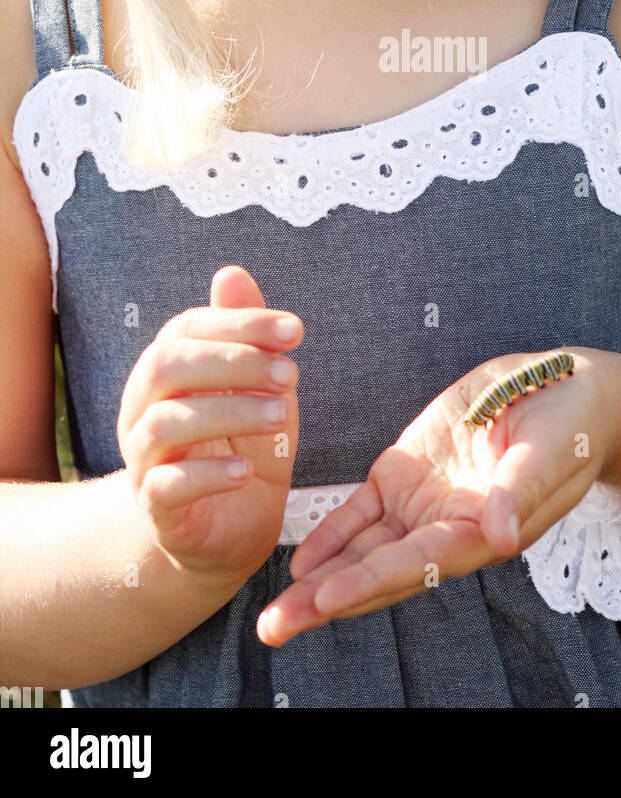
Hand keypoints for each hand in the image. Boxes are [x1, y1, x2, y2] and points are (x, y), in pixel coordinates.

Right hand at [118, 266, 303, 584]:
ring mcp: (143, 459)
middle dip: (231, 361)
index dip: (240, 323)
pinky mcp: (155, 508)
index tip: (295, 330)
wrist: (225, 530)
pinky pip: (166, 486)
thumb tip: (231, 272)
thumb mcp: (255, 389)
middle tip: (290, 372)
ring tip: (282, 415)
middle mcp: (143, 408)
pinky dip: (208, 475)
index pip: (189, 328)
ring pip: (166, 423)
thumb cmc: (240, 445)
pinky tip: (246, 469)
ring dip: (229, 412)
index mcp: (167, 370)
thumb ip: (245, 337)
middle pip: (166, 366)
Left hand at [257, 346, 620, 642]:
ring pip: (361, 549)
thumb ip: (518, 491)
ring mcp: (423, 504)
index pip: (417, 564)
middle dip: (325, 602)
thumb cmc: (570, 425)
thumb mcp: (550, 452)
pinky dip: (331, 534)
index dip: (370, 582)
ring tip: (274, 613)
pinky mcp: (407, 472)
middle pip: (377, 572)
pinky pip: (361, 511)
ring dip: (318, 580)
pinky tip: (299, 561)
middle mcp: (446, 529)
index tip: (324, 600)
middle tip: (274, 628)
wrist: (564, 391)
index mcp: (481, 533)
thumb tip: (498, 538)